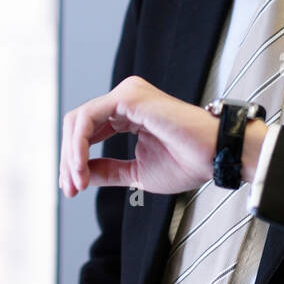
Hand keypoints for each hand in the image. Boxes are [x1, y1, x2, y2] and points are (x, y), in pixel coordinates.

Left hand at [59, 75, 218, 196]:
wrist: (215, 156)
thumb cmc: (188, 161)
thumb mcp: (136, 172)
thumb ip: (108, 171)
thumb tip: (80, 175)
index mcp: (128, 112)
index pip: (88, 131)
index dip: (74, 160)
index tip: (73, 189)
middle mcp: (125, 99)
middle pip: (78, 125)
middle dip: (68, 159)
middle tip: (70, 189)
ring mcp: (126, 94)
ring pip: (78, 120)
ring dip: (71, 155)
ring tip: (76, 182)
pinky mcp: (128, 97)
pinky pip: (87, 118)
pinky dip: (78, 145)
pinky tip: (81, 168)